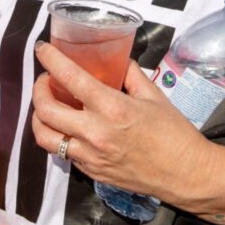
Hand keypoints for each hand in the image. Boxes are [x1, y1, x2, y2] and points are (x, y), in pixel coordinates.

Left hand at [29, 41, 208, 202]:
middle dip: (38, 90)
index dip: (50, 60)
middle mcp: (95, 133)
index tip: (42, 49)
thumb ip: (130, 74)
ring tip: (47, 107)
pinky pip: (62, 153)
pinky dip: (58, 136)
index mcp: (113, 108)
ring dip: (39, 118)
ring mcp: (90, 156)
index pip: (70, 78)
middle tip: (46, 80)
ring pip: (45, 137)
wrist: (186, 174)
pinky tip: (67, 127)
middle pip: (46, 110)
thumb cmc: (175, 133)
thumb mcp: (155, 95)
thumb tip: (116, 61)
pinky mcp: (92, 172)